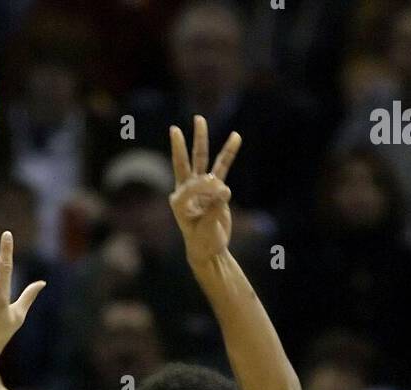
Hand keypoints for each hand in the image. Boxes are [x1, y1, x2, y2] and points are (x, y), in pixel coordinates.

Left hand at [169, 116, 241, 266]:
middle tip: (174, 128)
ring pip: (201, 159)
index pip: (192, 185)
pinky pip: (222, 167)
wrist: (209, 250)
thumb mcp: (207, 229)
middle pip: (185, 162)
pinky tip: (235, 138)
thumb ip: (214, 208)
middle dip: (180, 145)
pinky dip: (228, 153)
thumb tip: (224, 189)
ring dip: (201, 140)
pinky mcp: (215, 188)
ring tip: (200, 119)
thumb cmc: (203, 242)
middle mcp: (186, 190)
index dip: (207, 189)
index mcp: (178, 201)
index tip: (222, 196)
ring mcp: (200, 187)